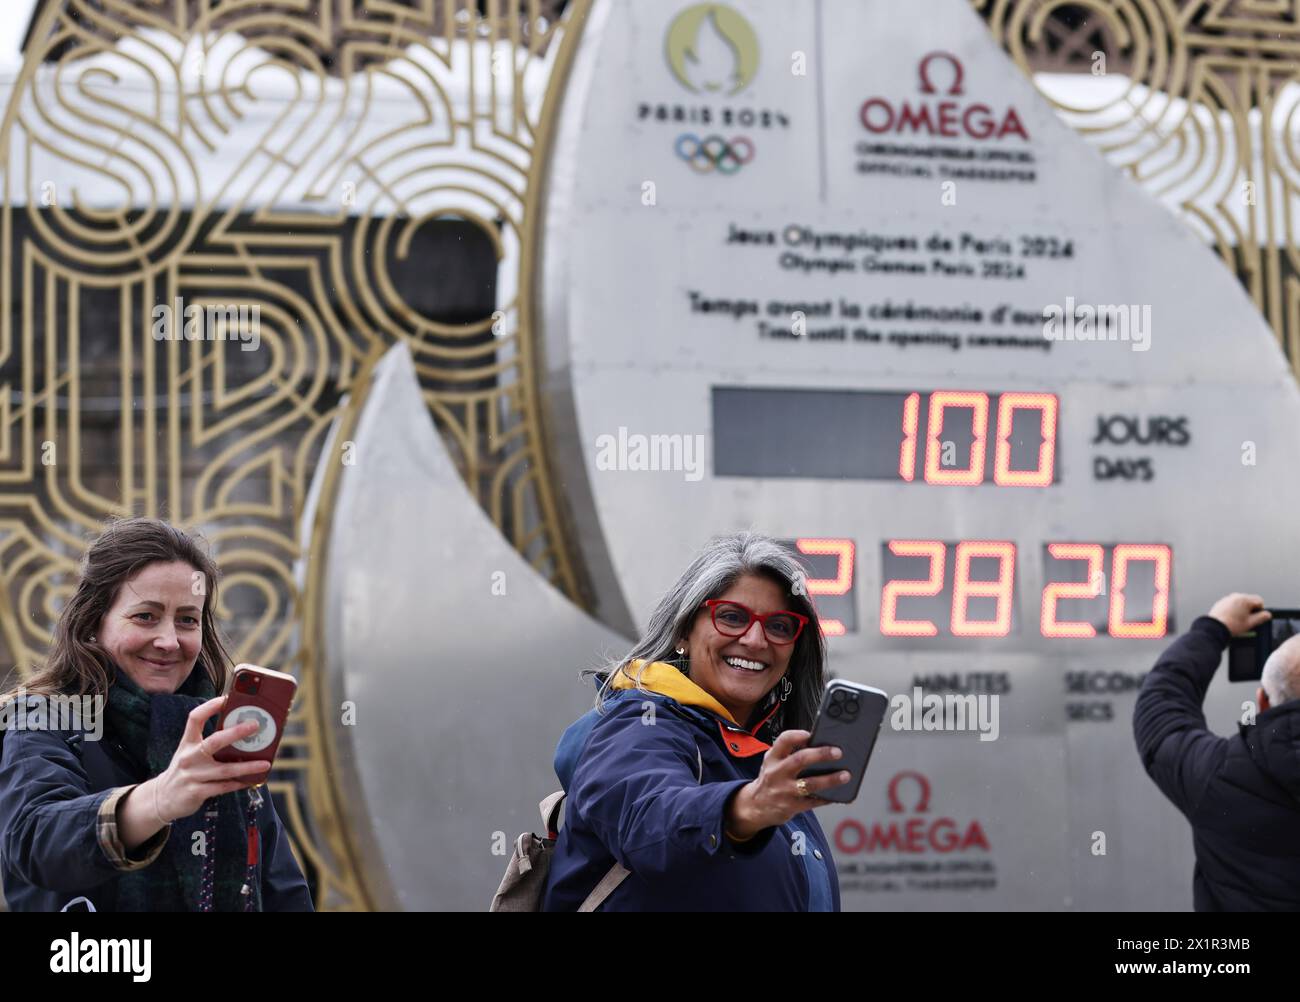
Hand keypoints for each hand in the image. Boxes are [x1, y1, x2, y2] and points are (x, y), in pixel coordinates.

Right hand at [148, 697, 269, 821]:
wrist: (161, 799)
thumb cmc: (184, 770)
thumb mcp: (189, 752)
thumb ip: (208, 743)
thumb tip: (240, 731)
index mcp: (187, 743)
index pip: (195, 718)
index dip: (210, 706)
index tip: (227, 698)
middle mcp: (189, 757)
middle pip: (214, 742)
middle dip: (236, 733)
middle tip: (255, 725)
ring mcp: (192, 775)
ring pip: (225, 770)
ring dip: (247, 767)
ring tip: (265, 763)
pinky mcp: (196, 792)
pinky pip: (223, 787)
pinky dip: (238, 784)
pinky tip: (251, 781)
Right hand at [726, 730, 848, 838]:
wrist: (756, 806)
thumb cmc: (771, 779)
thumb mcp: (772, 762)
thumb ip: (789, 753)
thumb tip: (819, 745)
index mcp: (773, 758)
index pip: (783, 741)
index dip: (797, 735)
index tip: (811, 734)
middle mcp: (777, 773)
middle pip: (800, 760)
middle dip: (821, 754)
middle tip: (838, 752)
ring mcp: (784, 791)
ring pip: (810, 783)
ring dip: (830, 779)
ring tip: (845, 775)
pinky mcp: (792, 806)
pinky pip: (813, 802)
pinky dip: (827, 798)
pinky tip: (837, 794)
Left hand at [1208, 593, 1270, 636]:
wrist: (1215, 628)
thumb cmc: (1231, 625)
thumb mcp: (1250, 623)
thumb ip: (1261, 617)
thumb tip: (1267, 614)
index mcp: (1244, 599)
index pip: (1259, 600)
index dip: (1260, 610)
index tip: (1256, 617)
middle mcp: (1236, 596)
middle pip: (1249, 601)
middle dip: (1250, 609)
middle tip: (1246, 620)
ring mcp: (1227, 599)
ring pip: (1240, 602)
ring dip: (1242, 609)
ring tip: (1237, 620)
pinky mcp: (1221, 603)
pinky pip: (1231, 604)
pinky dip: (1233, 610)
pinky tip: (1231, 618)